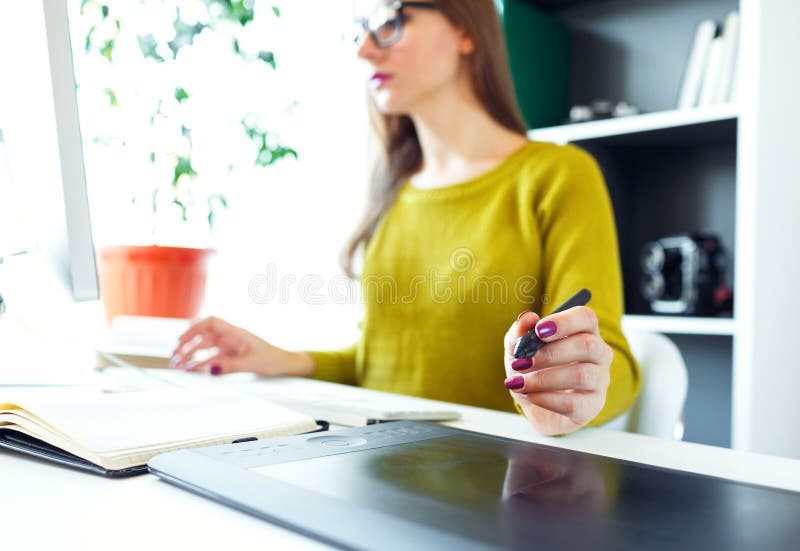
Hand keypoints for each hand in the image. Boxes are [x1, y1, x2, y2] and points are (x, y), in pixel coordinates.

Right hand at [170, 317, 313, 376]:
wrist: (284, 365)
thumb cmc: (273, 359)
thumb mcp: (252, 363)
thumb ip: (231, 367)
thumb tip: (210, 371)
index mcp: (236, 332)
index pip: (211, 322)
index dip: (195, 327)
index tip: (182, 338)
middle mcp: (230, 337)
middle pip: (203, 335)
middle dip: (187, 343)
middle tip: (174, 355)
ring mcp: (228, 347)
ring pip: (204, 347)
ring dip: (190, 354)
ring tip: (177, 364)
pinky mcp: (229, 357)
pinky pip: (210, 358)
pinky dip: (199, 363)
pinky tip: (190, 370)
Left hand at [503, 307, 611, 434]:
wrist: (532, 404)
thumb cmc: (531, 369)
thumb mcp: (518, 348)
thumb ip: (519, 332)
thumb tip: (527, 318)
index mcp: (583, 331)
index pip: (585, 317)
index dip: (564, 322)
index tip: (539, 330)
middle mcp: (598, 353)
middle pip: (586, 346)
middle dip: (549, 354)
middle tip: (521, 362)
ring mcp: (599, 381)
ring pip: (580, 376)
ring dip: (543, 379)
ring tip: (518, 383)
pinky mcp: (592, 406)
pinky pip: (573, 403)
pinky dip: (545, 398)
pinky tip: (529, 395)